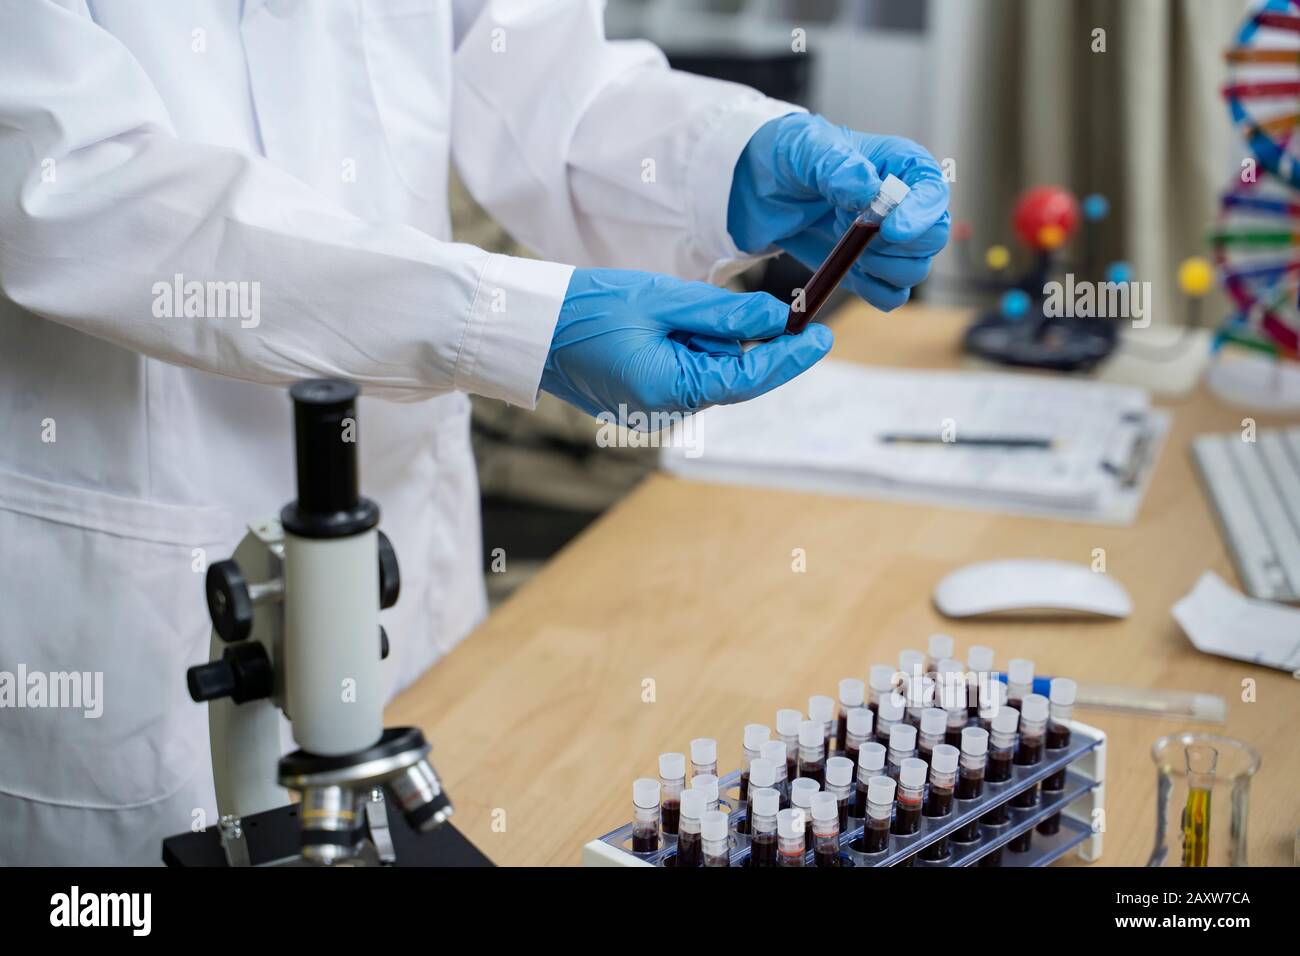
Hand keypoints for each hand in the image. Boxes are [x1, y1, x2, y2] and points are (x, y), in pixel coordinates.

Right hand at [541, 268, 832, 420]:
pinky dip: (686, 346)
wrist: (528, 328)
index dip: (790, 356)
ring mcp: (653, 410)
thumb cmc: (587, 308)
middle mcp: (666, 411)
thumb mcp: (663, 298)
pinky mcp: (643, 401)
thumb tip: (777, 318)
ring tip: (667, 309)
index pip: (749, 376)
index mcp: (672, 390)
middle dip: (740, 338)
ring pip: (707, 370)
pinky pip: (683, 372)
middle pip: (731, 374)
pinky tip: (660, 324)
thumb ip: (724, 312)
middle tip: (736, 303)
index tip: (822, 333)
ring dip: (705, 338)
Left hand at [728, 113, 949, 311]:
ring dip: (879, 267)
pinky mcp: (874, 271)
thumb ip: (839, 167)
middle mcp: (907, 204)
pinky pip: (892, 295)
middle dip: (894, 246)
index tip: (888, 230)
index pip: (933, 193)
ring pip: (915, 271)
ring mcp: (892, 241)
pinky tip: (847, 269)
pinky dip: (872, 290)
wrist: (762, 189)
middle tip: (851, 232)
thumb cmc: (790, 156)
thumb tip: (872, 191)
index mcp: (902, 165)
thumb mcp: (807, 149)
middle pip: (933, 238)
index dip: (919, 216)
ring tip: (842, 243)